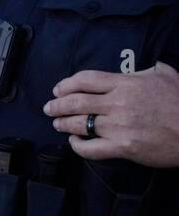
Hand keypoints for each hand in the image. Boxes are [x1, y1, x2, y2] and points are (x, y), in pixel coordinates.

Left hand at [44, 61, 178, 166]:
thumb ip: (147, 70)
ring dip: (63, 124)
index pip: (85, 80)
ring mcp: (118, 126)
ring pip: (78, 124)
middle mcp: (118, 103)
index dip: (66, 84)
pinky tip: (75, 142)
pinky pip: (90, 148)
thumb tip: (140, 67)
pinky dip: (78, 146)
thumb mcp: (166, 76)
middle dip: (56, 105)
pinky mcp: (123, 147)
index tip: (58, 89)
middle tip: (49, 108)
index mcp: (126, 83)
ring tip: (57, 123)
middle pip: (75, 101)